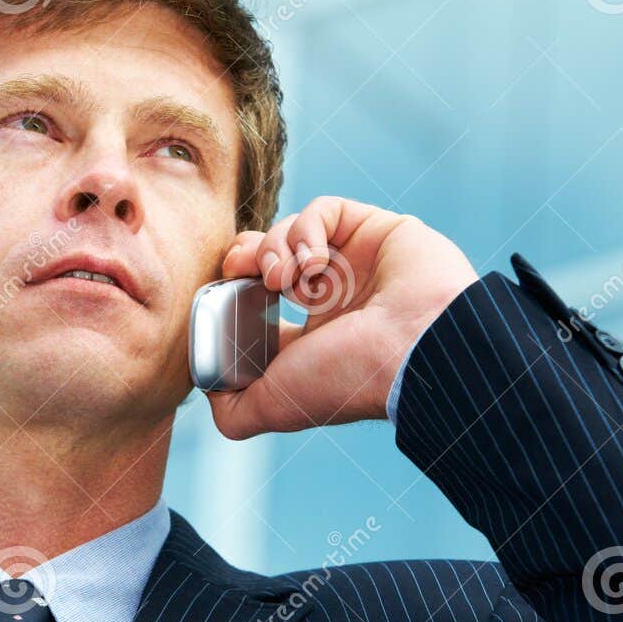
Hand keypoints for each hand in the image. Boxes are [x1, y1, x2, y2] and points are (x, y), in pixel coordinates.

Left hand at [208, 196, 478, 438]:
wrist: (412, 351)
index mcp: (317, 335)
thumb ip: (233, 411)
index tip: (224, 288)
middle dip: (248, 256)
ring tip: (282, 278)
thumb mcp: (274, 407)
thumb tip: (210, 391)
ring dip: (274, 248)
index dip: (236, 287)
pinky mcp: (375, 228)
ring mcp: (357, 261)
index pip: (264, 299)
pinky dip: (306, 229)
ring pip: (293, 231)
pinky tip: (313, 261)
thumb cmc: (348, 380)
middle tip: (239, 269)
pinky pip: (325, 210)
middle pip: (274, 255)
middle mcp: (337, 297)